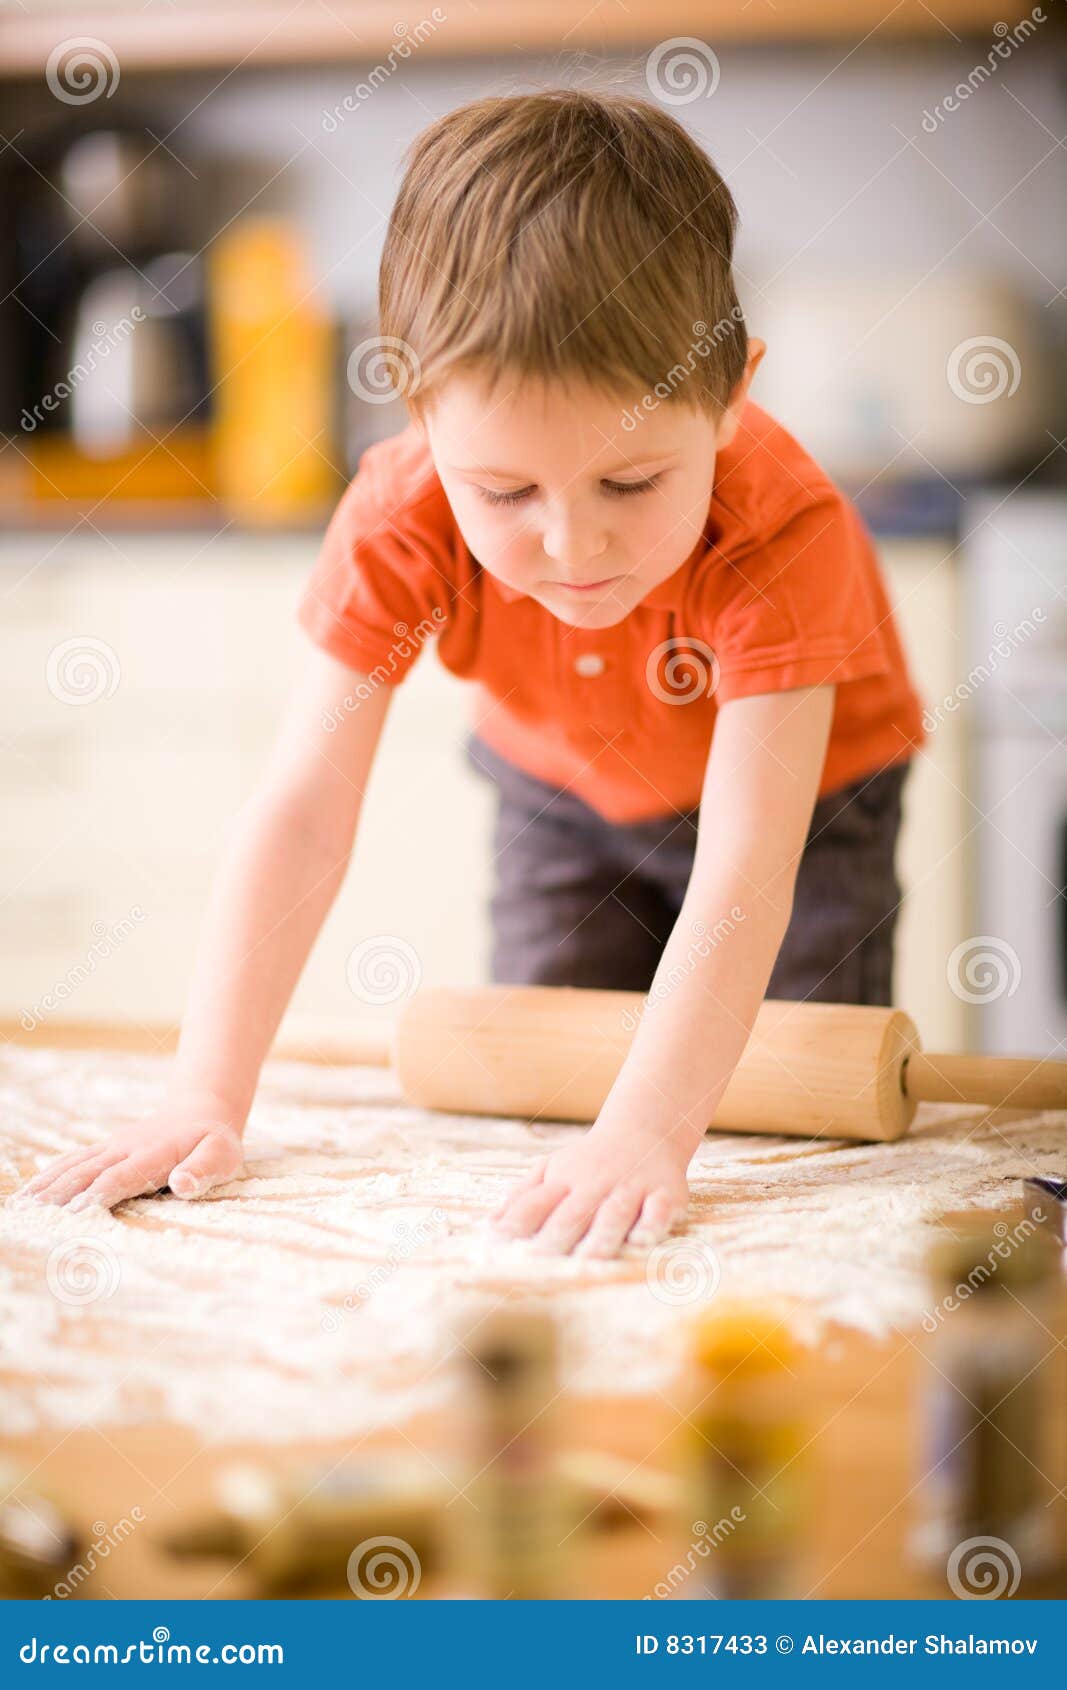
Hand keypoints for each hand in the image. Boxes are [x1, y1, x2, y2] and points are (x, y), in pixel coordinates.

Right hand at [10, 1090, 245, 1211]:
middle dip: (62, 1193)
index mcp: (154, 1153)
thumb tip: (182, 1185)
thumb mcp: (222, 1155)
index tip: (75, 1212)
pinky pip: (73, 1161)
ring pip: (75, 1165)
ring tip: (22, 1207)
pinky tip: (30, 1192)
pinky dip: (50, 1175)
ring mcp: (112, 1147)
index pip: (122, 1176)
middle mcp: (126, 1148)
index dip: (98, 1193)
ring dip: (48, 1185)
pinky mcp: (105, 1150)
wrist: (200, 1111)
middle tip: (35, 1216)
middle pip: (88, 1171)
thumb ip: (204, 1170)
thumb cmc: (214, 1142)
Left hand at [491, 1123, 689, 1257]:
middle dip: (556, 1236)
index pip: (536, 1203)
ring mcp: (631, 1186)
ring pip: (614, 1212)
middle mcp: (595, 1183)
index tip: (499, 1246)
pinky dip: (651, 1224)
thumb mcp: (552, 1169)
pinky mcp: (664, 1192)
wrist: (644, 1130)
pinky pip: (658, 1209)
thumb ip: (523, 1198)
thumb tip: (489, 1228)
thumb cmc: (590, 1161)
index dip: (517, 1223)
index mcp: (564, 1179)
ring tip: (589, 1260)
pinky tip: (641, 1241)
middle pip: (573, 1212)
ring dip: (601, 1236)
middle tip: (541, 1263)